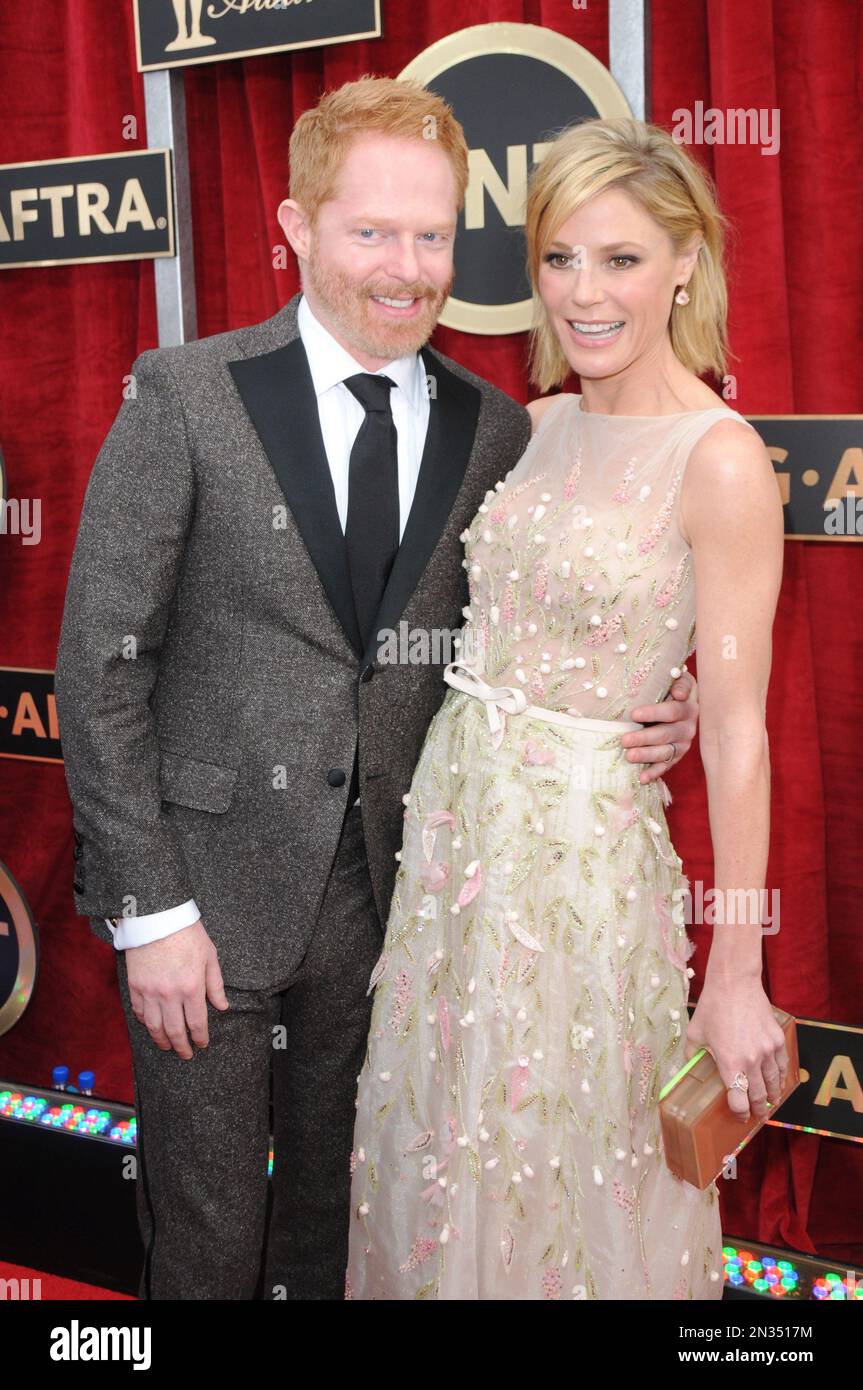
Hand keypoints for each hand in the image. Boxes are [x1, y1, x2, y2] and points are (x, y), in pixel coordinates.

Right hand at [126, 918, 228, 1058]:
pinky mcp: (135, 985)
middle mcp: (170, 994)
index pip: (197, 1023)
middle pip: (174, 1030)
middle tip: (185, 1054)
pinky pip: (138, 1011)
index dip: (200, 1037)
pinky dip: (145, 1022)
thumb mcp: (209, 956)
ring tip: (167, 1046)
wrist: (158, 917)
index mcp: (192, 987)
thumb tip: (222, 1007)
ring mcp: (149, 991)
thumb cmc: (187, 933)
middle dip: (181, 1046)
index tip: (202, 1044)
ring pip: (154, 1026)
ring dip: (161, 1040)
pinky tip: (151, 1026)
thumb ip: (215, 984)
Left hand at [622, 668, 698, 783]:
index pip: (671, 711)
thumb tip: (678, 694)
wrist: (684, 702)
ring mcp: (682, 744)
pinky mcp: (676, 756)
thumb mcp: (679, 679)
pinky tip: (642, 778)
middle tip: (624, 740)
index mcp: (687, 708)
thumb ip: (680, 683)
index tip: (634, 714)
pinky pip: (665, 766)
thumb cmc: (673, 688)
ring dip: (646, 755)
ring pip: (665, 752)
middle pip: (665, 734)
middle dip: (644, 738)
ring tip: (628, 757)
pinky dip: (654, 773)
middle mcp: (687, 728)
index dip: (653, 713)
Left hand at [685, 978, 788, 1122]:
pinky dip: (781, 1075)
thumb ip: (692, 1054)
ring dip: (772, 1095)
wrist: (734, 983)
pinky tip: (778, 1079)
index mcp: (730, 1063)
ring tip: (771, 1102)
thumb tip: (686, 1068)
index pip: (739, 1100)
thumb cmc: (712, 1007)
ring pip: (774, 1082)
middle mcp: (752, 1061)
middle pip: (758, 1095)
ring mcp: (768, 1050)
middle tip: (758, 1116)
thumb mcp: (695, 1033)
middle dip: (758, 1109)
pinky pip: (782, 1064)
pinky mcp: (777, 1039)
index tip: (739, 1117)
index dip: (740, 1113)